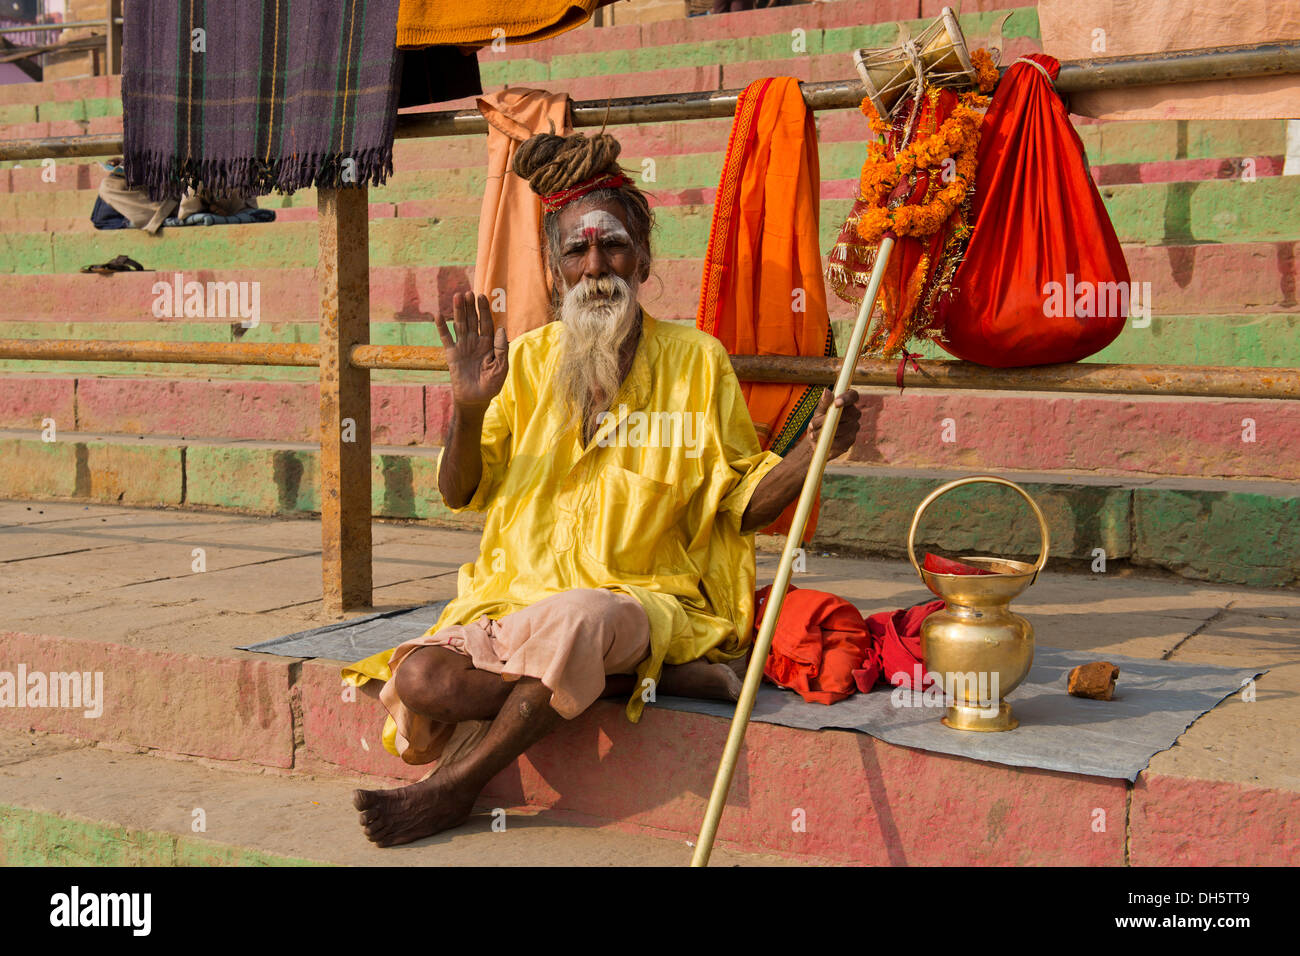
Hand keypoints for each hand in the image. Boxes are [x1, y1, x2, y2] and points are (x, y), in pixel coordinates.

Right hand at [435, 292, 507, 410]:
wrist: (475, 399)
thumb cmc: (491, 385)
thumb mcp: (501, 368)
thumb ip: (501, 349)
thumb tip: (501, 328)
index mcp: (488, 344)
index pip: (486, 323)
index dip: (484, 310)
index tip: (482, 297)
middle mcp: (475, 342)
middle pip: (472, 320)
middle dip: (470, 307)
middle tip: (468, 292)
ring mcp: (463, 347)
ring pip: (460, 325)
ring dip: (458, 311)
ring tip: (457, 297)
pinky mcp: (451, 354)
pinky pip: (445, 338)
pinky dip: (441, 328)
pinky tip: (437, 315)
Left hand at [805, 388, 860, 458]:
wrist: (817, 440)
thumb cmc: (819, 421)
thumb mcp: (819, 411)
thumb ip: (824, 403)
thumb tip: (827, 391)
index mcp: (847, 402)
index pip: (853, 395)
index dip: (847, 398)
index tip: (836, 403)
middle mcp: (854, 414)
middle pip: (849, 413)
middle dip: (829, 419)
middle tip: (813, 424)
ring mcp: (854, 427)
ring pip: (842, 428)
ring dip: (824, 431)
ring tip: (813, 434)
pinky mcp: (850, 440)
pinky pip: (841, 441)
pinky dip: (828, 441)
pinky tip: (820, 441)